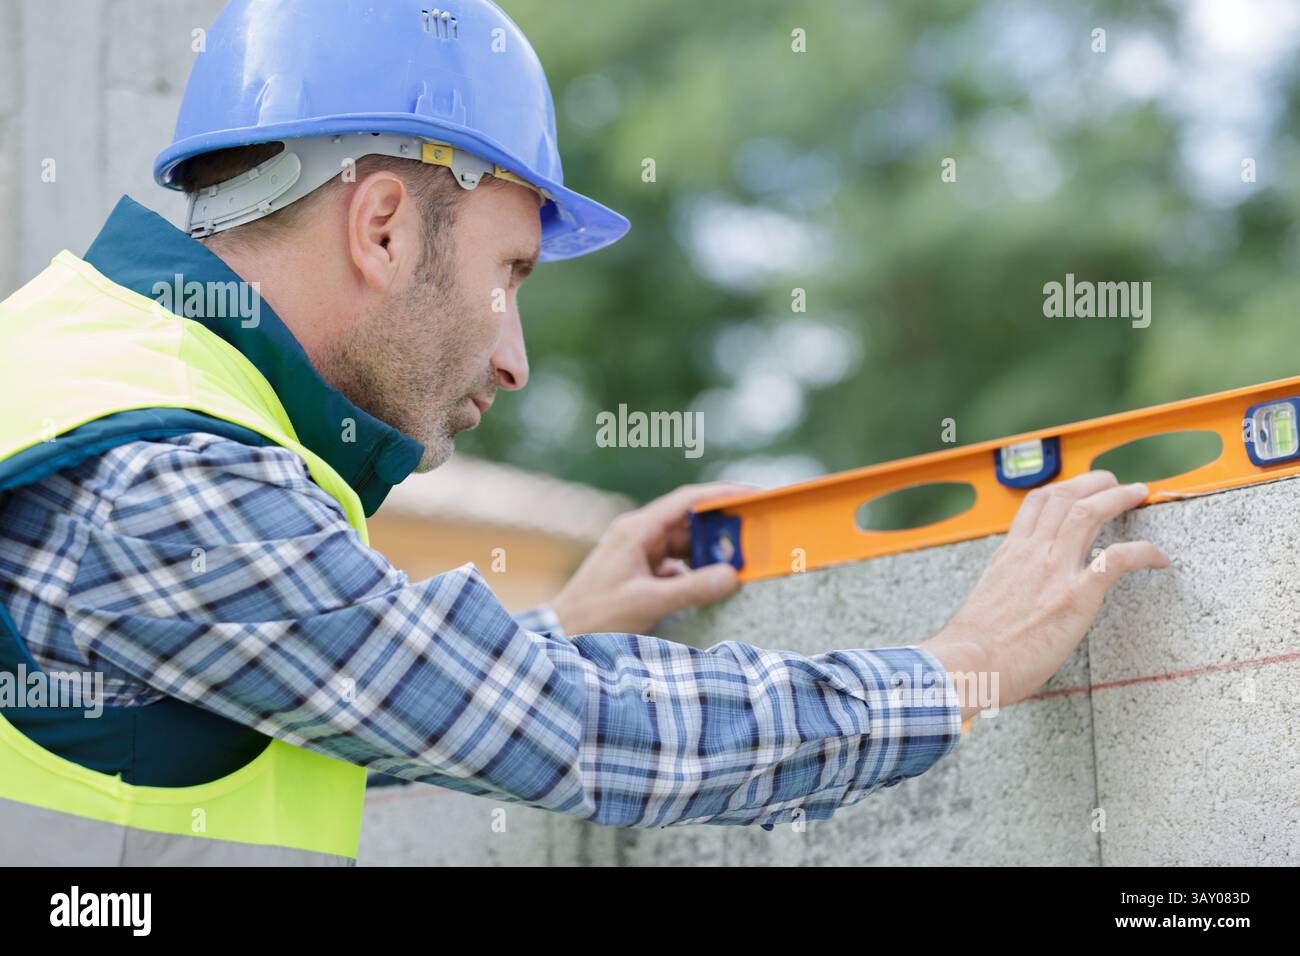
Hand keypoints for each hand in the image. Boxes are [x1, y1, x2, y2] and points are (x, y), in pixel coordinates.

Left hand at [548, 482, 754, 635]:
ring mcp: (638, 554)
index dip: (722, 494)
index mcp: (637, 529)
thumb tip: (732, 576)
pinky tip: (709, 588)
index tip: (752, 495)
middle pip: (689, 523)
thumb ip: (691, 588)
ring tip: (737, 565)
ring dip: (709, 555)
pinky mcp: (640, 573)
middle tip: (753, 539)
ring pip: (685, 546)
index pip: (687, 500)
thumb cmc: (595, 615)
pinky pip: (676, 566)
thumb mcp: (647, 602)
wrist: (561, 635)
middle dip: (721, 530)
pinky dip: (695, 574)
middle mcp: (639, 535)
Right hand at [920, 470, 1168, 720]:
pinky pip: (1118, 560)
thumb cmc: (971, 647)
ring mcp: (1054, 571)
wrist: (969, 663)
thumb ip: (1005, 592)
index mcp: (1008, 555)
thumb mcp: (984, 603)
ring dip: (1117, 497)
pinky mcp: (1076, 596)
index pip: (1035, 504)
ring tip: (1137, 493)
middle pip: (1064, 497)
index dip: (1062, 490)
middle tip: (1113, 482)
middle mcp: (1031, 554)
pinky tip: (1159, 557)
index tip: (1078, 489)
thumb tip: (1013, 604)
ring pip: (1088, 513)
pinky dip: (1144, 552)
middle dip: (1094, 482)